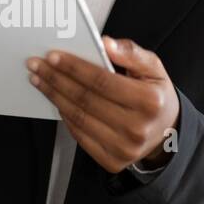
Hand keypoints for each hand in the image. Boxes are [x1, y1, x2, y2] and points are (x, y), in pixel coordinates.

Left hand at [27, 35, 180, 173]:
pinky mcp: (112, 161)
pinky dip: (64, 116)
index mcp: (149, 101)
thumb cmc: (156, 97)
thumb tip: (106, 43)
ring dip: (54, 96)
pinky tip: (56, 100)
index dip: (74, 68)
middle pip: (85, 99)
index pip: (102, 81)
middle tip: (36, 65)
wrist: (166, 133)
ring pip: (78, 118)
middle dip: (56, 79)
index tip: (53, 56)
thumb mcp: (154, 69)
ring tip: (40, 80)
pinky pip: (80, 136)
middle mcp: (137, 128)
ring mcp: (123, 148)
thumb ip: (131, 53)